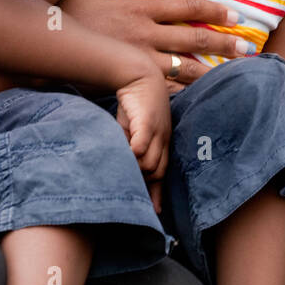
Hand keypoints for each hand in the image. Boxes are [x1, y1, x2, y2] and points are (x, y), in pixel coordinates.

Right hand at [60, 0, 249, 84]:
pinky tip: (200, 100)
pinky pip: (162, 92)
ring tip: (234, 77)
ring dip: (210, 73)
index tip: (236, 14)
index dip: (214, 10)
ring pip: (184, 70)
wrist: (39, 49)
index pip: (185, 7)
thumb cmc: (57, 15)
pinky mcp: (127, 85)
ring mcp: (136, 64)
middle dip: (223, 44)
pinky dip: (183, 95)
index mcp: (136, 10)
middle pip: (193, 40)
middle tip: (247, 48)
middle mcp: (143, 37)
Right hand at [113, 68, 171, 211]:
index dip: (158, 193)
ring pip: (151, 164)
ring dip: (136, 170)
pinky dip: (135, 155)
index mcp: (163, 142)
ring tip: (120, 168)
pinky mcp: (147, 122)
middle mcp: (164, 139)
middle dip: (144, 184)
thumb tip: (123, 162)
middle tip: (126, 184)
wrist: (139, 74)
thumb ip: (131, 145)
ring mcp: (158, 131)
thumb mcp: (134, 128)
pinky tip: (126, 156)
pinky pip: (142, 146)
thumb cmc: (136, 103)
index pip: (163, 173)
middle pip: (158, 172)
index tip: (155, 211)